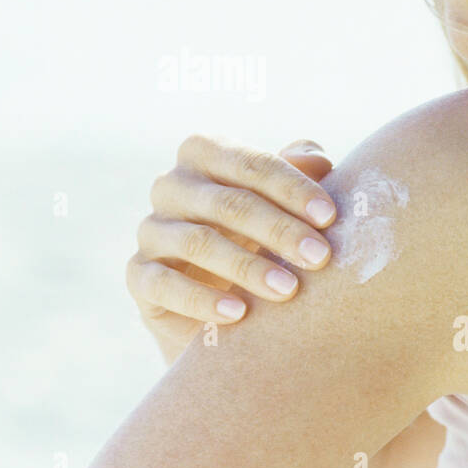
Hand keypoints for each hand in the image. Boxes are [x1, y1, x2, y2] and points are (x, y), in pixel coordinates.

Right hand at [127, 136, 336, 361]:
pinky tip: (237, 314)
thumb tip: (319, 160)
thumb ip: (300, 175)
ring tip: (288, 290)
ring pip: (197, 242)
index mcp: (205, 153)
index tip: (329, 217)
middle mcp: (171, 185)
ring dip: (247, 267)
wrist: (220, 300)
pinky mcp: (138, 274)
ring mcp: (151, 229)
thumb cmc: (260, 234)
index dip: (292, 188)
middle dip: (278, 230)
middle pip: (227, 203)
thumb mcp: (283, 204)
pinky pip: (163, 284)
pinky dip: (201, 300)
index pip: (251, 164)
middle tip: (319, 258)